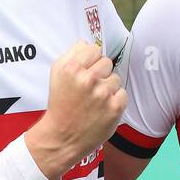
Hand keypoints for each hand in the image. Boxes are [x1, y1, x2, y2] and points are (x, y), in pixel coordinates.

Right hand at [26, 40, 126, 179]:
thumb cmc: (60, 103)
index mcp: (71, 68)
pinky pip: (123, 93)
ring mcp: (103, 93)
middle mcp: (88, 79)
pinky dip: (115, 100)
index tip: (85, 71)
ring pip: (116, 78)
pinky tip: (102, 108)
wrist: (63, 136)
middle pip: (107, 62)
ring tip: (94, 100)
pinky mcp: (115, 107)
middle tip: (89, 88)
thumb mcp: (57, 74)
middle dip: (100, 73)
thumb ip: (72, 54)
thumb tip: (88, 43)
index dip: (90, 60)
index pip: (94, 49)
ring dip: (108, 87)